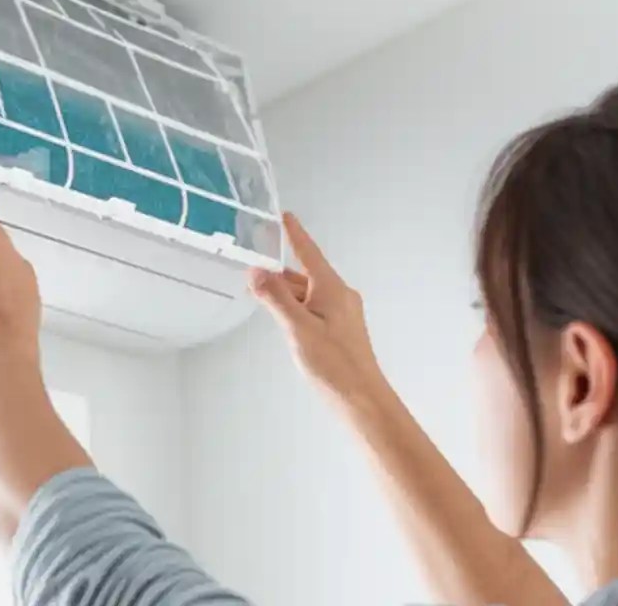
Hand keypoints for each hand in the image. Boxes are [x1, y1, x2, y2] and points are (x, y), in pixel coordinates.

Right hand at [248, 213, 386, 403]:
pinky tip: (282, 314)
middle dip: (282, 268)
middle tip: (256, 260)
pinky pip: (313, 308)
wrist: (361, 399)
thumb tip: (256, 271)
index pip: (309, 253)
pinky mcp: (339, 331)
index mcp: (332, 289)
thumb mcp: (297, 328)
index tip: (285, 216)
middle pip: (306, 274)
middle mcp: (339, 297)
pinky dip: (295, 305)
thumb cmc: (333, 363)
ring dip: (286, 290)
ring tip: (260, 288)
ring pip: (308, 293)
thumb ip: (275, 298)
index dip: (296, 234)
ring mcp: (341, 314)